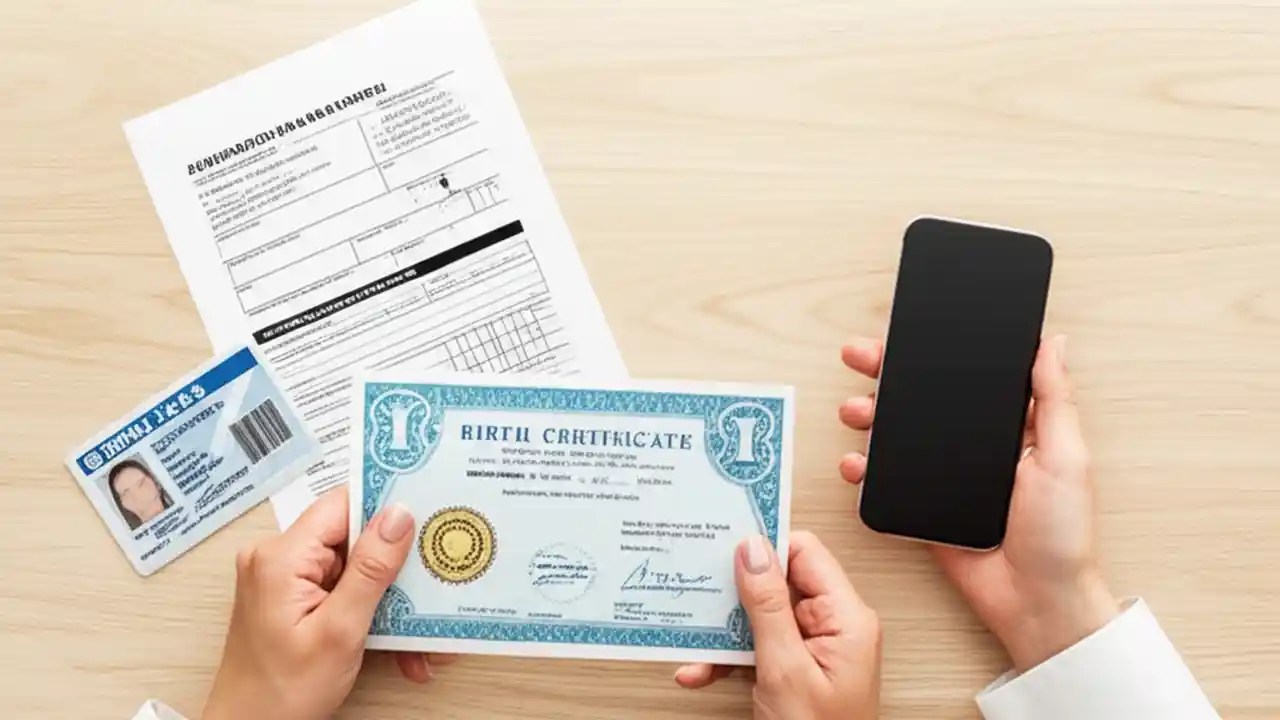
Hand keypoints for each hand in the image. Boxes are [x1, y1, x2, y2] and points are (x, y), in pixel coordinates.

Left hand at [203, 487, 456, 719]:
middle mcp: (277, 558)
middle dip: (394, 567)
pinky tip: (393, 642)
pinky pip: (342, 588)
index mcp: (281, 557)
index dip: (386, 507)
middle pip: (353, 537)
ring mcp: (284, 578)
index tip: (426, 515)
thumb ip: (371, 569)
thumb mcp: (339, 631)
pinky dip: (369, 611)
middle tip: (429, 586)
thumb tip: (399, 515)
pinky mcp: (293, 596)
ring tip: (413, 632)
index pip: (343, 505)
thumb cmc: (280, 694)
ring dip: (387, 597)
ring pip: (354, 567)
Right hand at [674, 532, 880, 719]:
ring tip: (693, 643)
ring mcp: (813, 648)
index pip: (805, 553)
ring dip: (722, 631)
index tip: (724, 537)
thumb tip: (752, 549)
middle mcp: (834, 626)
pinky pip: (755, 646)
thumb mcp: (785, 669)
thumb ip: (766, 606)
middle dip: (733, 593)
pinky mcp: (793, 668)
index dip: (765, 543)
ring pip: (758, 616)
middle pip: (776, 582)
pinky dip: (725, 658)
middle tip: (697, 588)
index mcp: (847, 617)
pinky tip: (700, 670)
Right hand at [839, 334, 1118, 670]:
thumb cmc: (1063, 535)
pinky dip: (865, 469)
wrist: (1035, 600)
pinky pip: (888, 481)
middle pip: (924, 400)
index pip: (968, 379)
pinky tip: (856, 462)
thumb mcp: (1066, 457)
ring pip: (899, 435)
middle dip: (888, 376)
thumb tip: (1053, 343)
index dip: (936, 354)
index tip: (907, 334)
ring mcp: (946, 477)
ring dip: (870, 417)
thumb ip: (1054, 400)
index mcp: (1012, 428)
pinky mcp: (925, 507)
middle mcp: (976, 447)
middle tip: (861, 357)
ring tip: (855, 410)